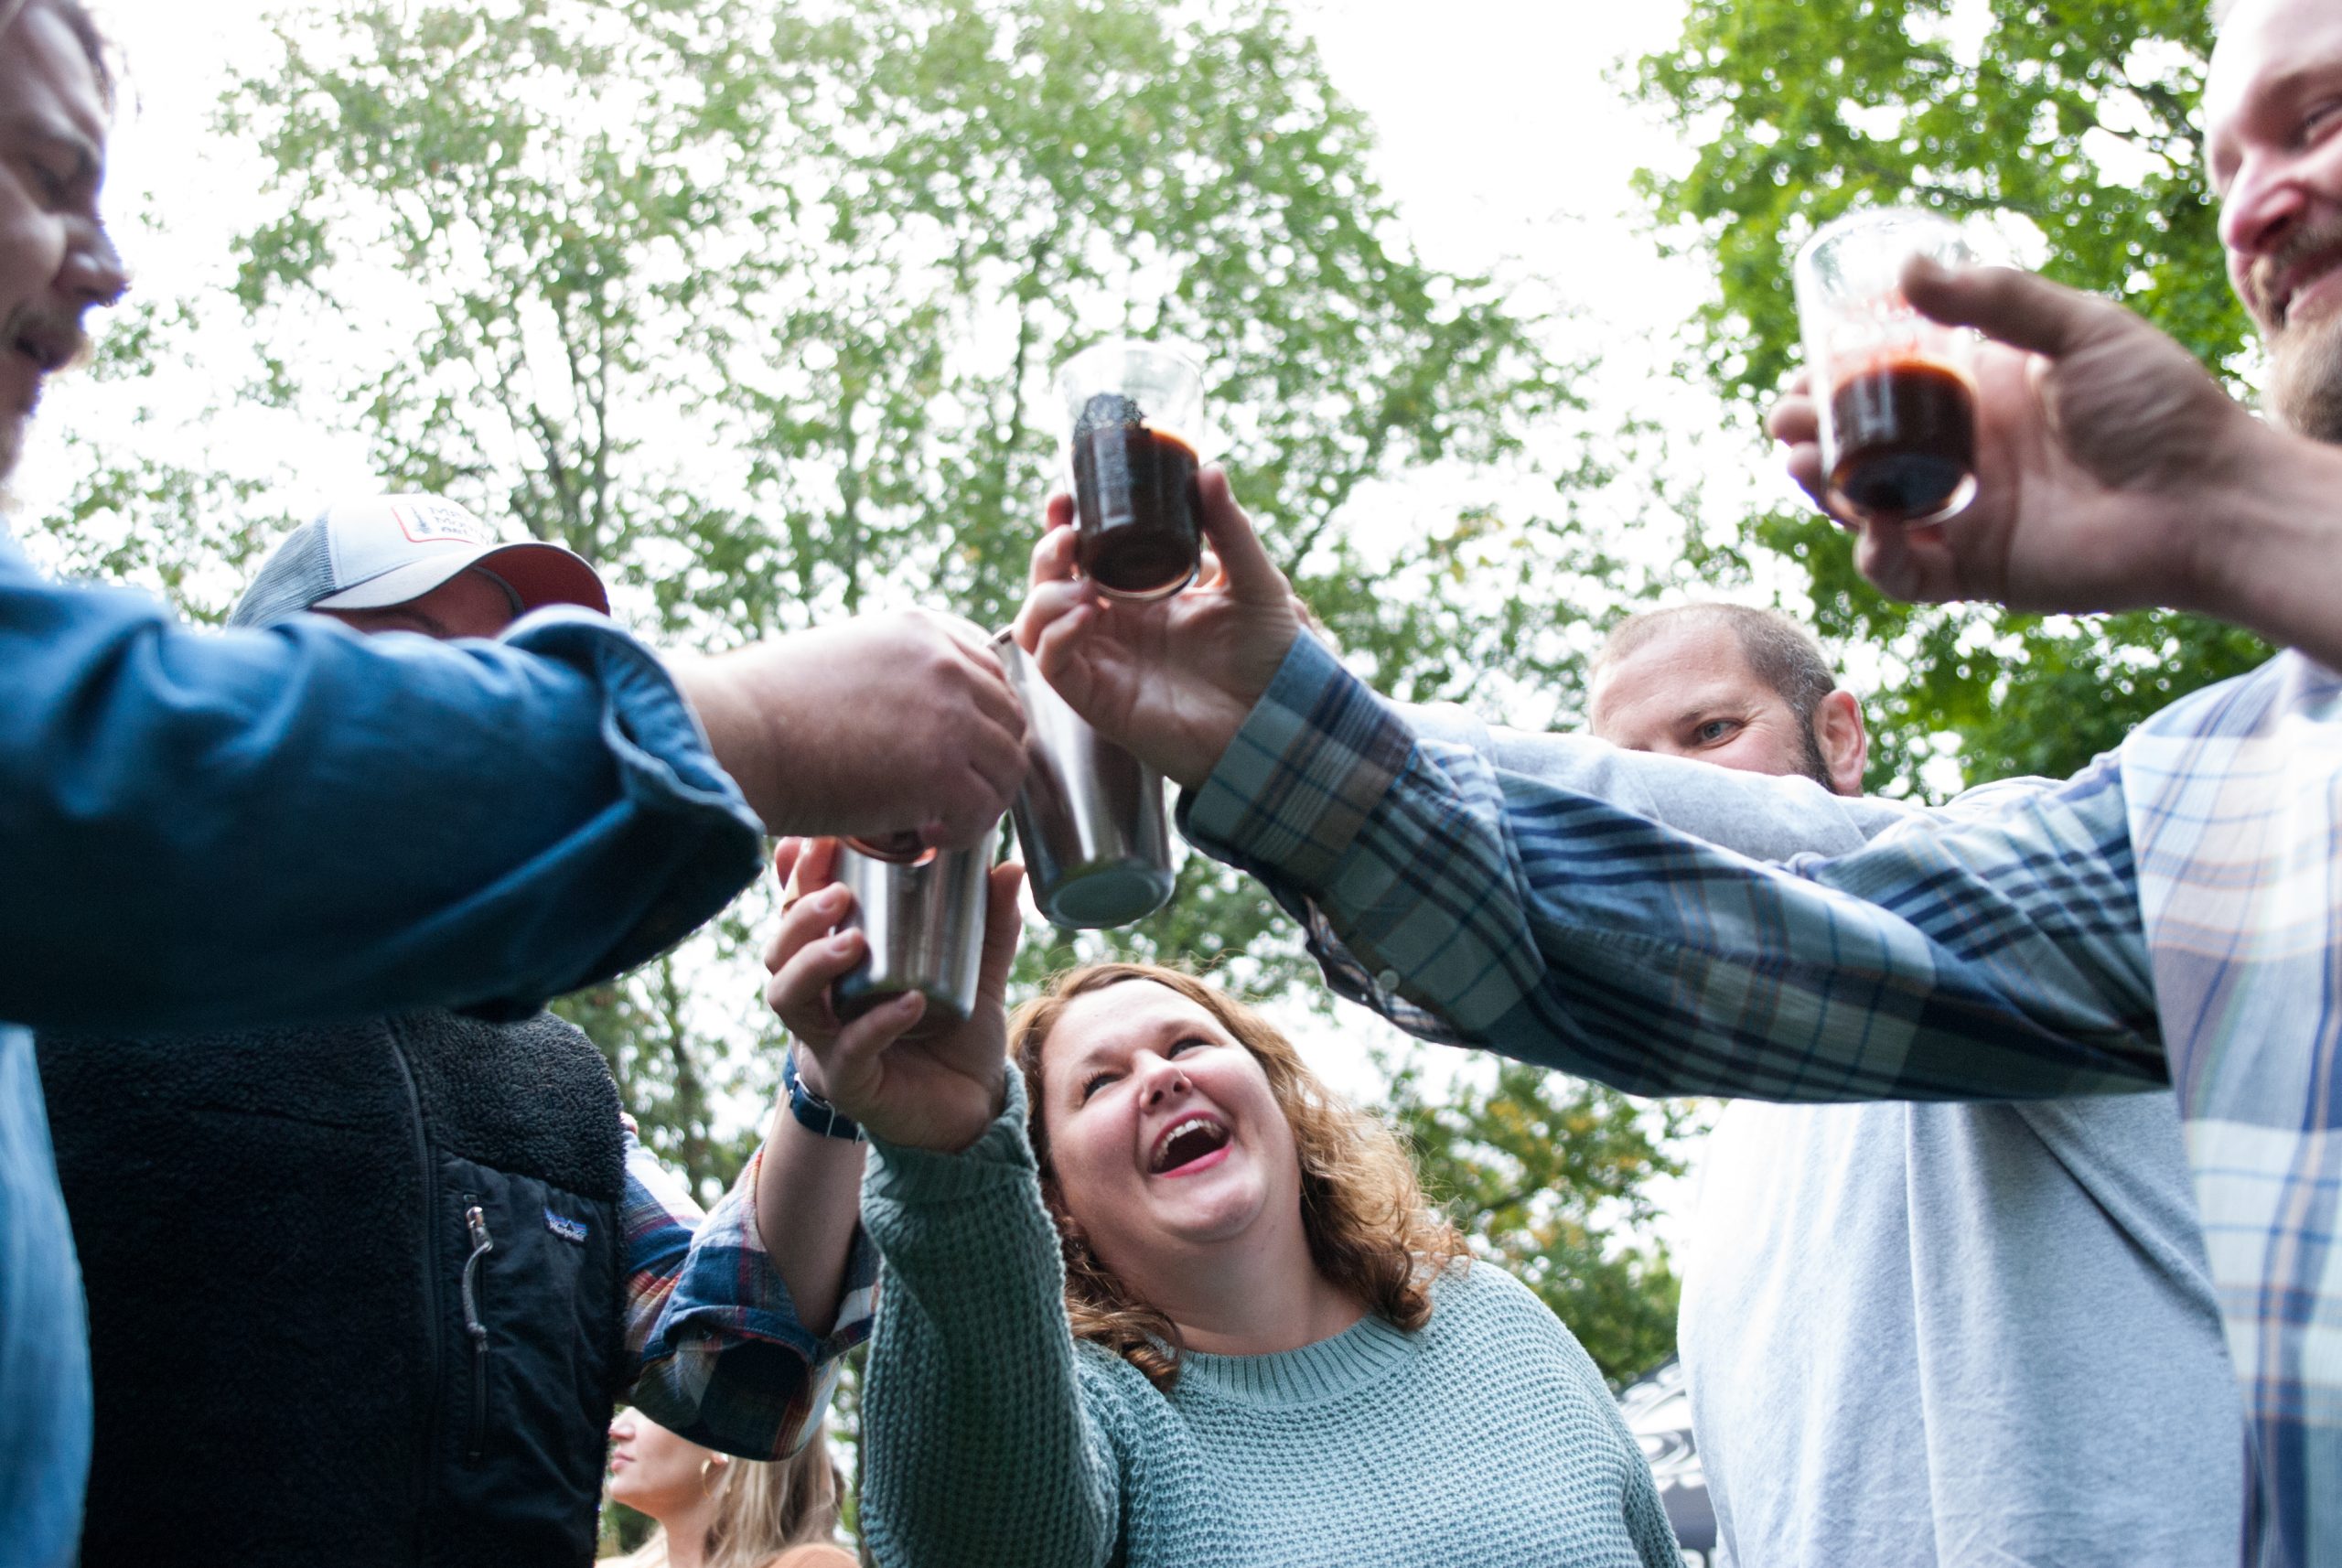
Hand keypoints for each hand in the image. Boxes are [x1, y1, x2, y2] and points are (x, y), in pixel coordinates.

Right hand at [672, 610, 1025, 850]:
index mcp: (921, 629)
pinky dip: (963, 832)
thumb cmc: (764, 709)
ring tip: (937, 819)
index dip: (979, 718)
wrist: (734, 735)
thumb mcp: (840, 661)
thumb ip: (888, 675)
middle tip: (948, 795)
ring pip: (1007, 767)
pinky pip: (985, 811)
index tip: (955, 751)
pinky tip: (926, 837)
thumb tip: (907, 717)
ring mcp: (950, 714)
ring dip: (980, 799)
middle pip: (1008, 718)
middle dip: (986, 761)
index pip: (990, 672)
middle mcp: (945, 661)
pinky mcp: (942, 770)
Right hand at [762, 836, 1025, 1153]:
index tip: (818, 839)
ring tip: (854, 941)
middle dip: (798, 915)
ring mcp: (825, 1044)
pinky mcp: (849, 1084)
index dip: (798, 877)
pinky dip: (876, 1024)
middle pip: (778, 951)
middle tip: (838, 892)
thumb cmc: (956, 1033)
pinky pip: (849, 1052)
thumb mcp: (976, 971)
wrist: (973, 1108)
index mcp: (836, 965)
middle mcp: (820, 1001)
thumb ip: (987, 924)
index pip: (799, 913)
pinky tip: (910, 1003)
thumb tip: (1008, 866)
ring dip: (815, 964)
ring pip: (790, 999)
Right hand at [1012, 468, 1299, 789]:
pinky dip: (1056, 636)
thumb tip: (1209, 470)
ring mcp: (1102, 662)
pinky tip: (1086, 615)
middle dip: (1047, 553)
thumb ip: (1228, 528)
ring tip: (1082, 585)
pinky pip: (1052, 665)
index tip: (1066, 495)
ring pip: (1034, 623)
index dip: (1063, 524)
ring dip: (1045, 596)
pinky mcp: (1098, 699)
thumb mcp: (1252, 581)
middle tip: (1069, 536)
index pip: (1083, 555)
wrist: (1279, 718)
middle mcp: (1112, 626)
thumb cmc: (1269, 657)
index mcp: (1139, 596)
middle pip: (1048, 583)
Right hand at [1768, 259, 2278, 615]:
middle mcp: (1960, 456)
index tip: (1803, 372)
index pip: (1883, 389)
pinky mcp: (1974, 571)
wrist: (2209, 498)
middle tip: (1786, 423)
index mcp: (1977, 395)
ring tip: (1804, 465)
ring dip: (1825, 492)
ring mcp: (1962, 516)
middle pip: (1858, 451)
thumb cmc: (2159, 406)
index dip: (1832, 384)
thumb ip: (1995, 300)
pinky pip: (1905, 575)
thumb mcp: (2081, 329)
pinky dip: (1879, 557)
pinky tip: (1877, 527)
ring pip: (1865, 511)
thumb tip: (1905, 269)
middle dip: (1807, 438)